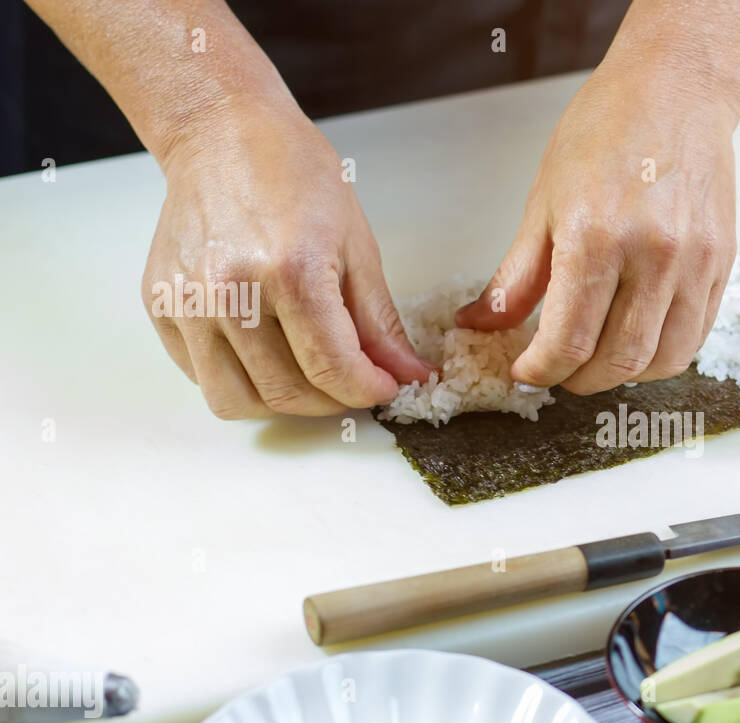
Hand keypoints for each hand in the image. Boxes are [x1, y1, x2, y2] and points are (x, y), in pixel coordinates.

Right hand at [141, 103, 431, 418]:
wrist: (221, 132)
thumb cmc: (294, 175)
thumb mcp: (357, 245)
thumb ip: (380, 322)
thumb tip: (409, 375)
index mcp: (290, 271)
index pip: (332, 370)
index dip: (368, 391)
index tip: (384, 387)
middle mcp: (230, 292)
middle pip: (286, 394)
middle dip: (331, 401)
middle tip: (351, 380)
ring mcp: (187, 302)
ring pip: (236, 401)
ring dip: (282, 402)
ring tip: (307, 372)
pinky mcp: (160, 306)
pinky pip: (202, 377)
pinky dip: (240, 379)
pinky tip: (265, 349)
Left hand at [454, 66, 737, 393]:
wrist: (676, 90)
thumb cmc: (606, 132)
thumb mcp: (543, 202)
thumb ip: (515, 277)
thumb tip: (479, 323)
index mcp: (596, 238)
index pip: (569, 341)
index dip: (541, 371)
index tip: (527, 371)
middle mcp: (652, 255)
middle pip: (618, 360)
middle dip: (580, 379)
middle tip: (560, 370)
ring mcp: (694, 263)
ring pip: (663, 360)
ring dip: (626, 374)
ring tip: (600, 358)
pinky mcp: (721, 264)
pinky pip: (695, 335)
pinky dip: (663, 353)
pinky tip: (638, 337)